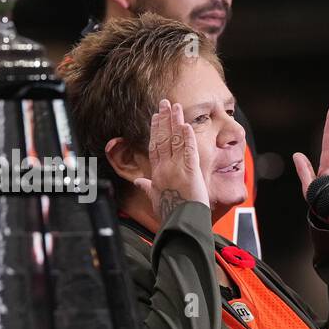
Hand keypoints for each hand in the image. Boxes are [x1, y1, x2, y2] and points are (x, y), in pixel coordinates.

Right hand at [134, 99, 210, 222]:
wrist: (179, 224)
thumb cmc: (169, 215)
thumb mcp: (154, 199)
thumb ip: (146, 187)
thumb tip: (138, 182)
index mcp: (156, 174)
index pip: (154, 146)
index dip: (155, 130)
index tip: (156, 117)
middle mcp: (165, 168)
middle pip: (163, 139)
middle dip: (164, 119)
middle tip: (164, 103)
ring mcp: (177, 169)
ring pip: (175, 141)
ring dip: (175, 123)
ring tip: (176, 107)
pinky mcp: (190, 173)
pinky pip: (189, 152)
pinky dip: (188, 138)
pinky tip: (186, 126)